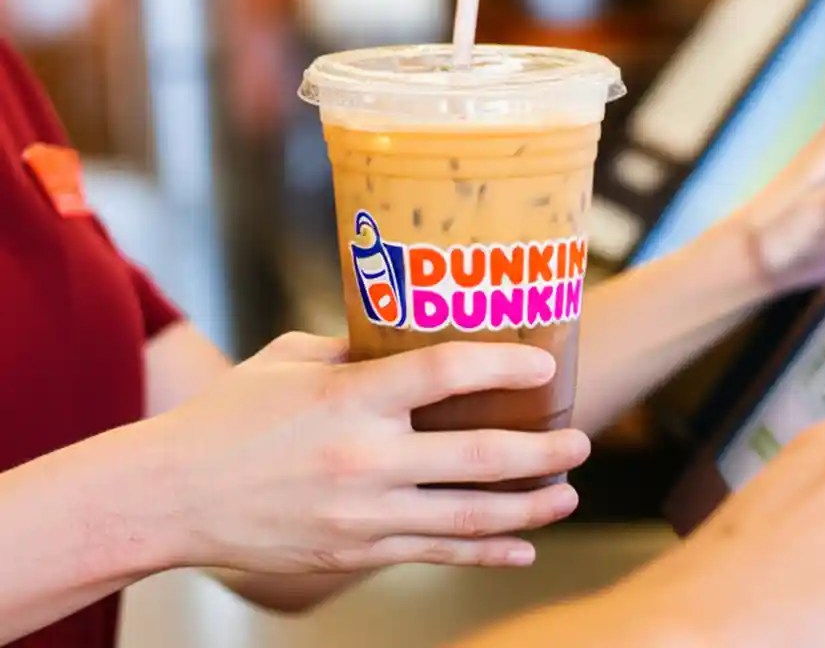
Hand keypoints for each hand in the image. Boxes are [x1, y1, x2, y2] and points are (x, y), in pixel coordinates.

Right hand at [134, 332, 590, 572]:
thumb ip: (351, 352)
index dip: (503, 366)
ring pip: (469, 516)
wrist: (169, 496)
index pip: (446, 372)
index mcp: (350, 397)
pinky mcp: (356, 551)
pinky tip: (523, 549)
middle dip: (542, 453)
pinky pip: (436, 553)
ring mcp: (364, 512)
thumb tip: (405, 342)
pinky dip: (485, 553)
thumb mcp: (287, 362)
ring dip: (530, 508)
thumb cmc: (228, 418)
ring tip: (569, 496)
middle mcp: (365, 457)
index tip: (543, 365)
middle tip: (582, 443)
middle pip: (478, 457)